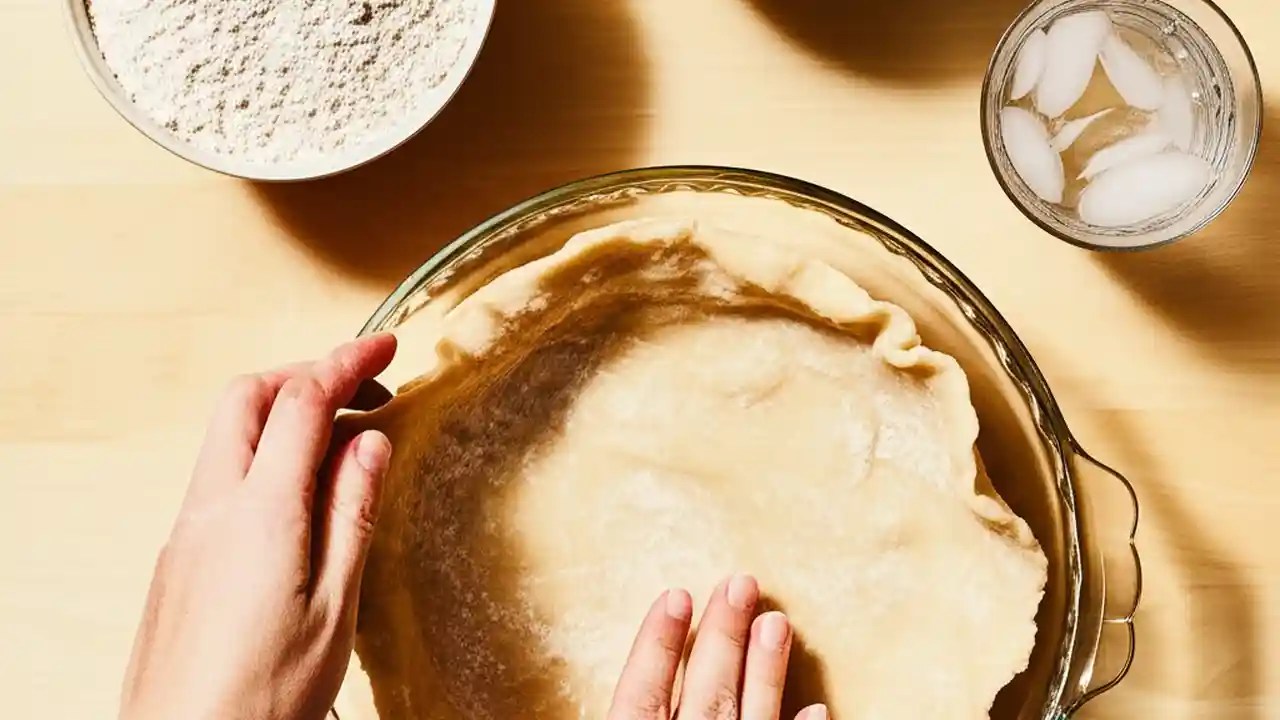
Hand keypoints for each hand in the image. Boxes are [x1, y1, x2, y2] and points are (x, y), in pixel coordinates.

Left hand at [119, 335, 397, 719]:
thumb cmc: (261, 699)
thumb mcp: (335, 608)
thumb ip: (352, 516)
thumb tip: (369, 445)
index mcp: (261, 516)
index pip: (303, 405)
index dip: (346, 361)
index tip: (385, 344)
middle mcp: (211, 510)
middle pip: (247, 400)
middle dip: (304, 373)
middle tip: (361, 385)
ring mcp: (185, 533)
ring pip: (227, 437)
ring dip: (281, 415)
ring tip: (339, 441)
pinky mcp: (176, 560)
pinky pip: (217, 478)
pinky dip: (260, 457)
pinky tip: (296, 495)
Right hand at [609, 574, 828, 719]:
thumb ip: (627, 713)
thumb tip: (640, 656)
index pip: (640, 697)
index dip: (656, 644)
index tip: (675, 594)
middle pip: (706, 697)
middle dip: (723, 637)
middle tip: (739, 584)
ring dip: (765, 672)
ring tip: (777, 621)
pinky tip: (816, 707)